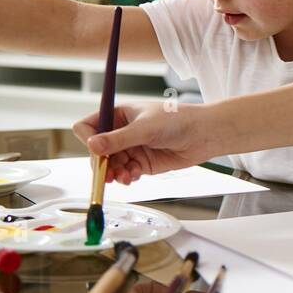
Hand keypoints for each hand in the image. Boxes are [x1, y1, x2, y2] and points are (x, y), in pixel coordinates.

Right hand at [73, 101, 213, 182]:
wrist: (203, 134)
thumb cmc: (177, 120)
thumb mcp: (145, 128)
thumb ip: (118, 139)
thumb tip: (93, 146)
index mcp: (118, 115)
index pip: (88, 126)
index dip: (88, 139)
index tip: (96, 150)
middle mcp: (121, 132)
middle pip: (98, 151)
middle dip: (102, 163)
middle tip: (108, 174)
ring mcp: (131, 148)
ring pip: (111, 165)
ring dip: (114, 173)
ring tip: (125, 177)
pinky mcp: (141, 163)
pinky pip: (125, 173)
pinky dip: (127, 177)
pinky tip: (135, 176)